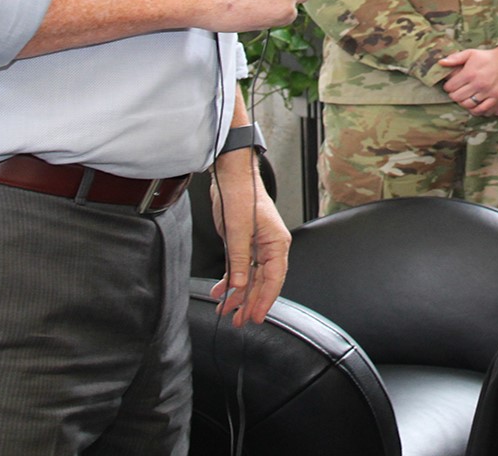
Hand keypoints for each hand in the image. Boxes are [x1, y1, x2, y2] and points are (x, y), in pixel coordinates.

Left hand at [208, 147, 290, 325]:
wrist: (230, 176)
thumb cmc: (242, 195)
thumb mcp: (238, 231)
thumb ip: (239, 261)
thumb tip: (240, 286)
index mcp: (276, 243)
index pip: (274, 279)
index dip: (265, 300)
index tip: (256, 316)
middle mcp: (269, 247)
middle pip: (262, 282)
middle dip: (250, 302)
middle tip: (240, 320)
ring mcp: (256, 246)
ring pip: (250, 277)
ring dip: (238, 294)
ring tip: (227, 310)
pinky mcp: (243, 243)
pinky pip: (240, 268)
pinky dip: (230, 280)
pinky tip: (221, 291)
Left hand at [440, 46, 497, 116]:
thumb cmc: (487, 56)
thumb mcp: (470, 53)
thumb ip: (455, 58)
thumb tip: (440, 62)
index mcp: (470, 73)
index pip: (450, 87)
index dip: (448, 87)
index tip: (450, 86)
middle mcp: (478, 83)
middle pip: (457, 97)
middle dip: (454, 95)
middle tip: (456, 92)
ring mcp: (488, 91)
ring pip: (468, 104)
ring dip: (463, 103)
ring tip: (464, 98)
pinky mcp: (497, 97)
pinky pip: (482, 109)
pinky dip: (475, 109)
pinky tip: (473, 105)